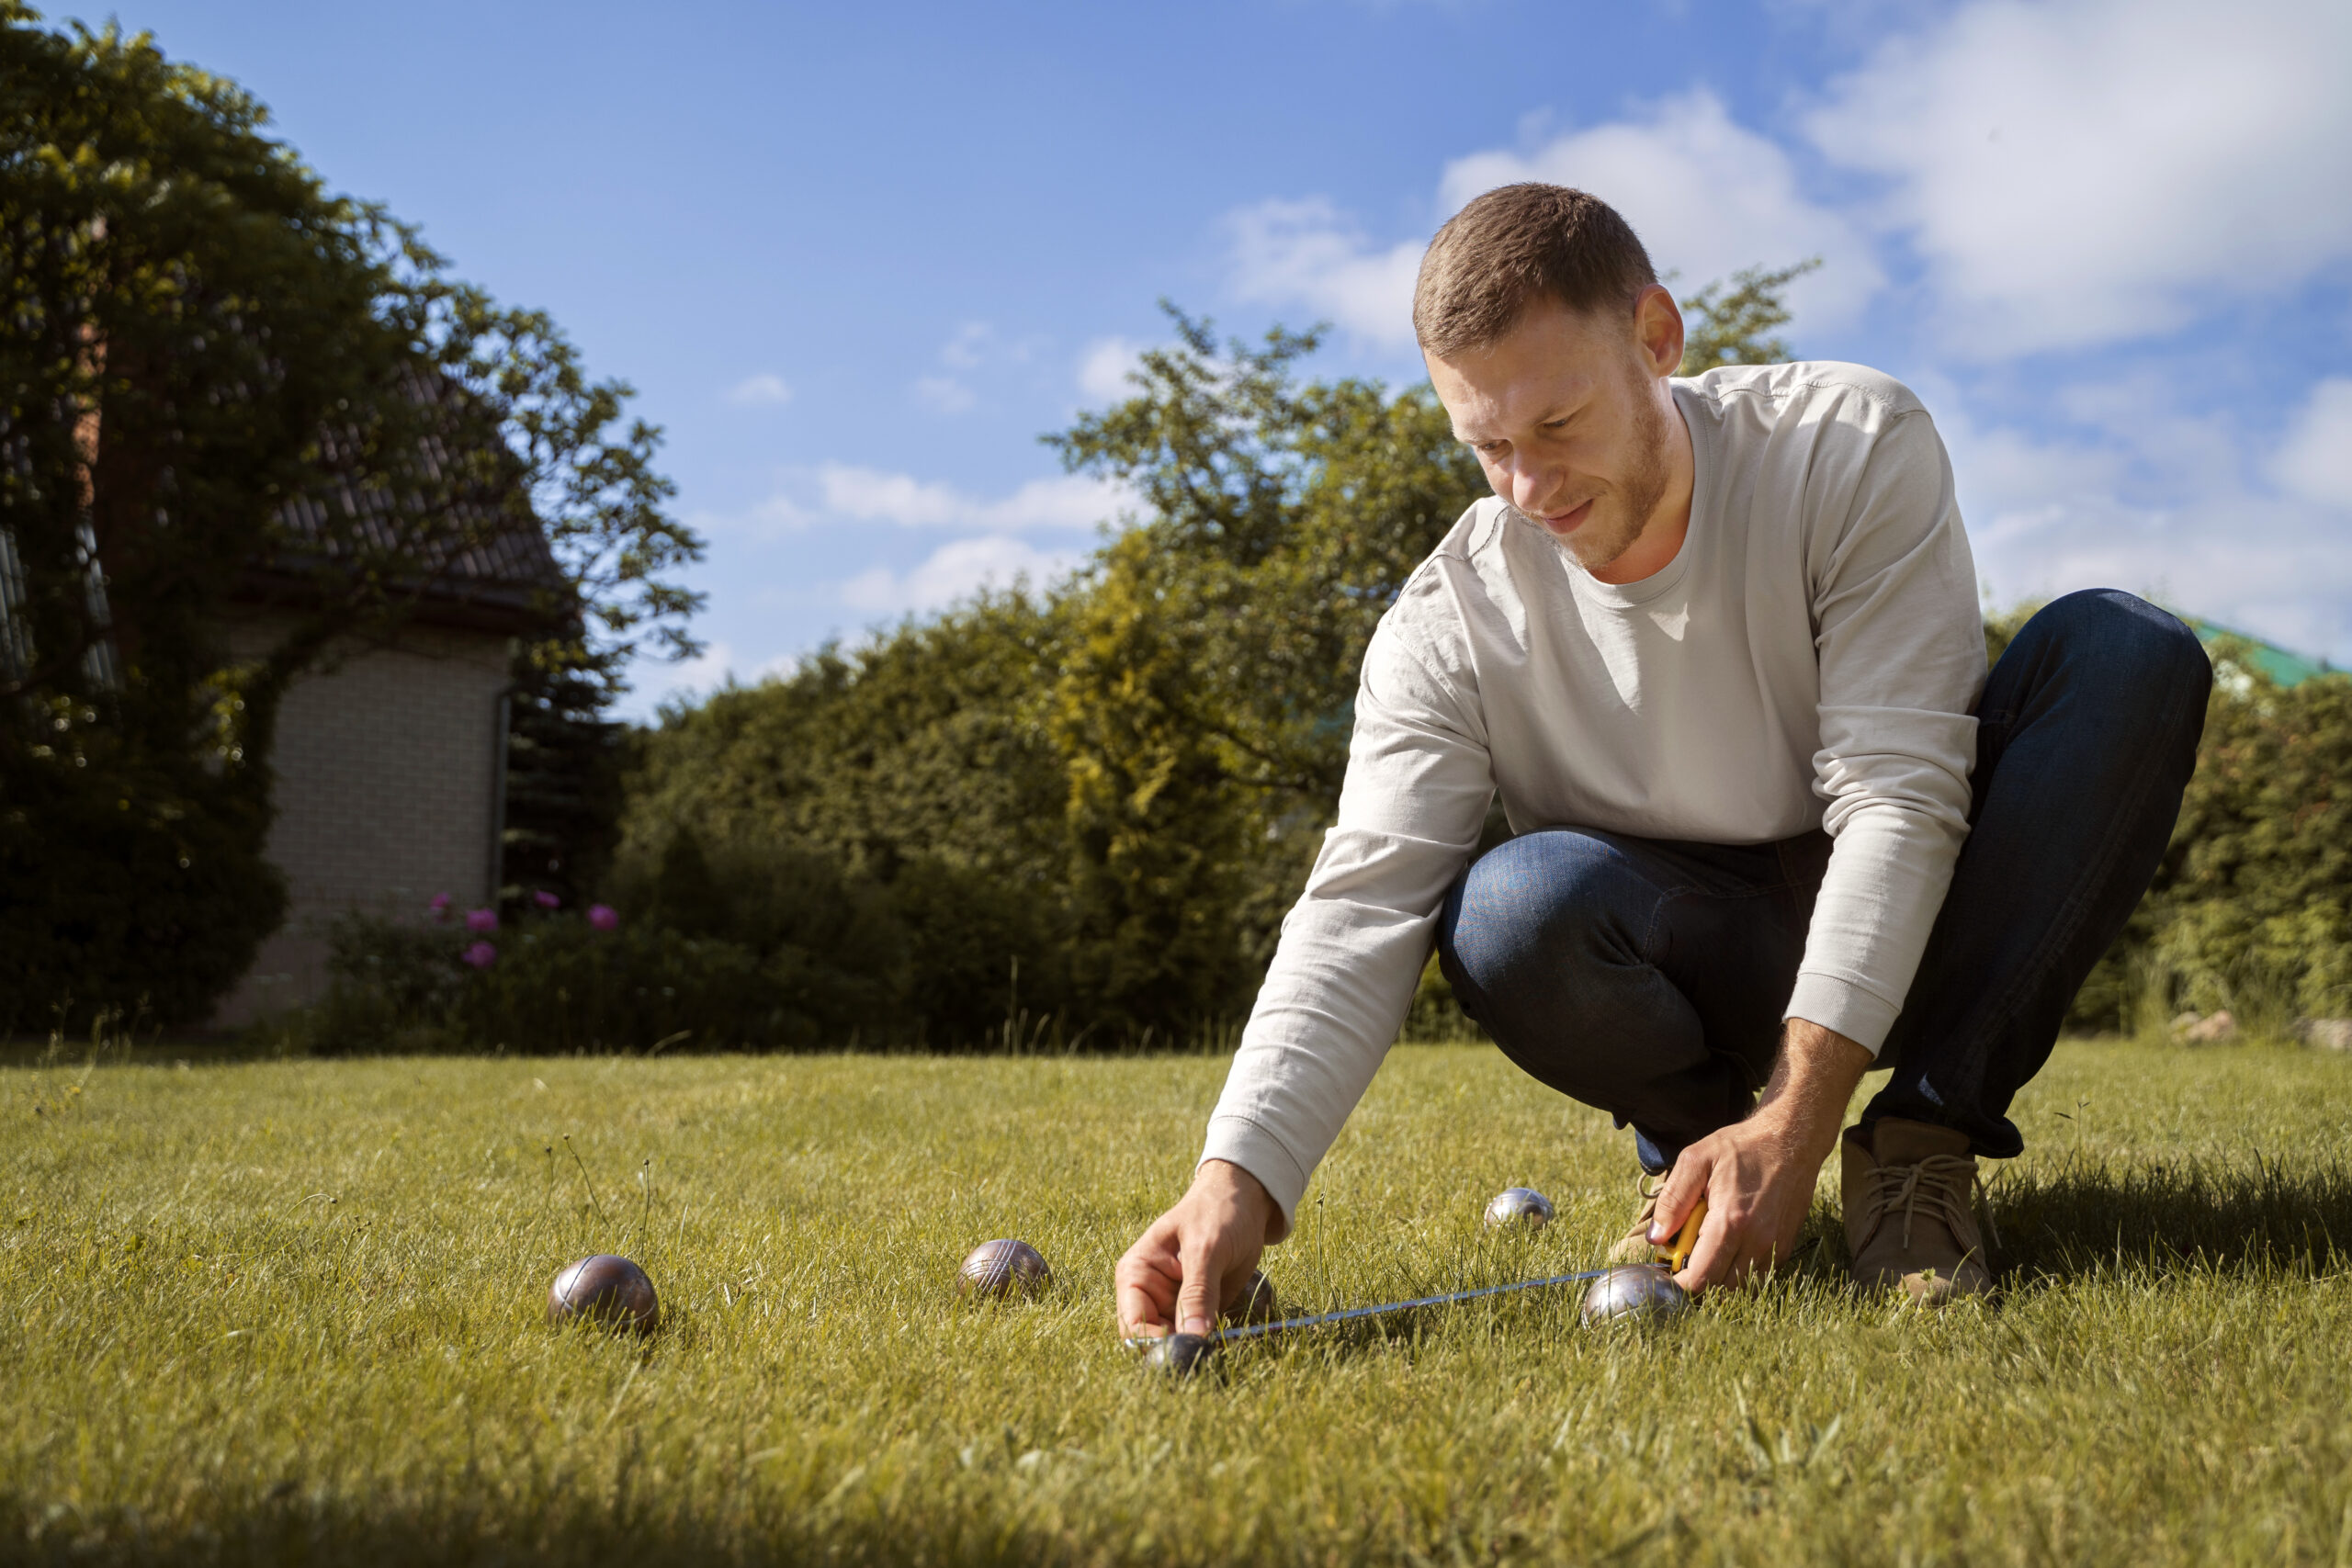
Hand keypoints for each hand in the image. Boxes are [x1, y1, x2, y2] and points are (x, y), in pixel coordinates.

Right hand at [1115, 1159, 1283, 1336]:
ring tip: (1221, 1347)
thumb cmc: (1216, 1213)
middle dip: (1177, 1350)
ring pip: (1178, 1342)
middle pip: (1153, 1339)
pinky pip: (1201, 1336)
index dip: (1154, 1343)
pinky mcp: (1199, 1310)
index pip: (1133, 1323)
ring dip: (1197, 1349)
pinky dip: (1213, 1341)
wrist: (1245, 1200)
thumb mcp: (1206, 1249)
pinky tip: (1229, 1338)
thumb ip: (1198, 1292)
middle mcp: (1149, 1295)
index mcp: (1136, 1274)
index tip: (1185, 1351)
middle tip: (1206, 1356)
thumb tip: (1193, 1337)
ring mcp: (1173, 1304)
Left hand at [1650, 1019, 1870, 1292]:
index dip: (1679, 1284)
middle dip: (1698, 1281)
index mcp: (1730, 1221)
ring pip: (1742, 1287)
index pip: (1701, 1278)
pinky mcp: (1786, 1246)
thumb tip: (1656, 1238)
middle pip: (1720, 1289)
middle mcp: (1757, 1241)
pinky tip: (1730, 1245)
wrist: (1792, 1139)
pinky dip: (1740, 1271)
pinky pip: (1760, 1275)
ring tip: (1706, 1248)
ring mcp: (1775, 1246)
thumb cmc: (1742, 1147)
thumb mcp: (1696, 1160)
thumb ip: (1673, 1200)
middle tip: (1684, 1257)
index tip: (1666, 1274)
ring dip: (1720, 1278)